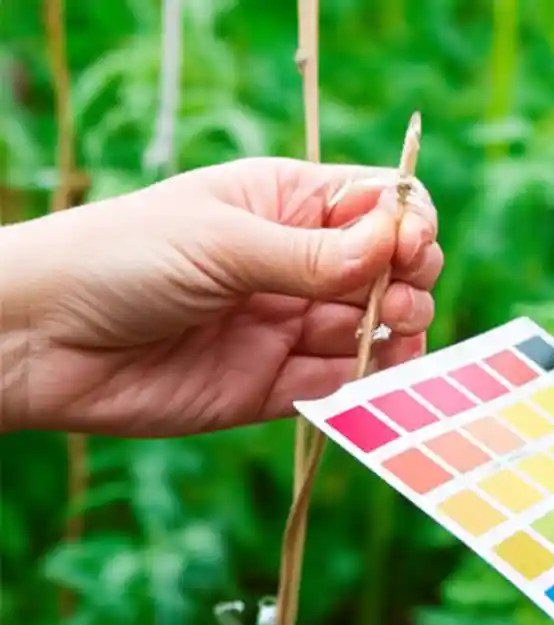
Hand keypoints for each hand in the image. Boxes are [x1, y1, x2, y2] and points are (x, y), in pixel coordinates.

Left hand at [0, 157, 441, 436]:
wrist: (39, 340)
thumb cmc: (121, 258)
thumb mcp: (223, 241)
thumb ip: (314, 255)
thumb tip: (398, 244)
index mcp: (286, 205)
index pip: (376, 204)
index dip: (406, 223)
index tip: (409, 245)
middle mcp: (298, 265)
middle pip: (389, 269)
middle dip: (409, 280)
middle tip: (394, 298)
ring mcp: (288, 327)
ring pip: (375, 330)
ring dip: (400, 332)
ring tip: (393, 333)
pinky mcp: (275, 387)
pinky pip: (339, 386)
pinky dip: (368, 384)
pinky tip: (376, 375)